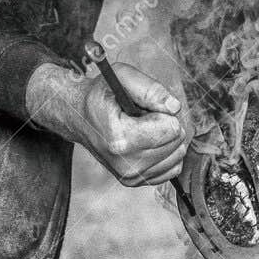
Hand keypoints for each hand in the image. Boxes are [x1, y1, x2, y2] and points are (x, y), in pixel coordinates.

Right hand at [26, 62, 186, 185]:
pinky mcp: (134, 181)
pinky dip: (166, 153)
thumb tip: (175, 107)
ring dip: (166, 139)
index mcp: (121, 139)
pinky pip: (173, 168)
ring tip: (143, 129)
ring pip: (178, 156)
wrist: (80, 117)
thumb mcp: (122, 77)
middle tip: (142, 118)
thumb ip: (151, 89)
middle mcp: (127, 164)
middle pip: (177, 142)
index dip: (162, 112)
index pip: (171, 128)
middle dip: (165, 124)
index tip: (144, 108)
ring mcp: (130, 176)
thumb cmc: (102, 95)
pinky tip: (147, 143)